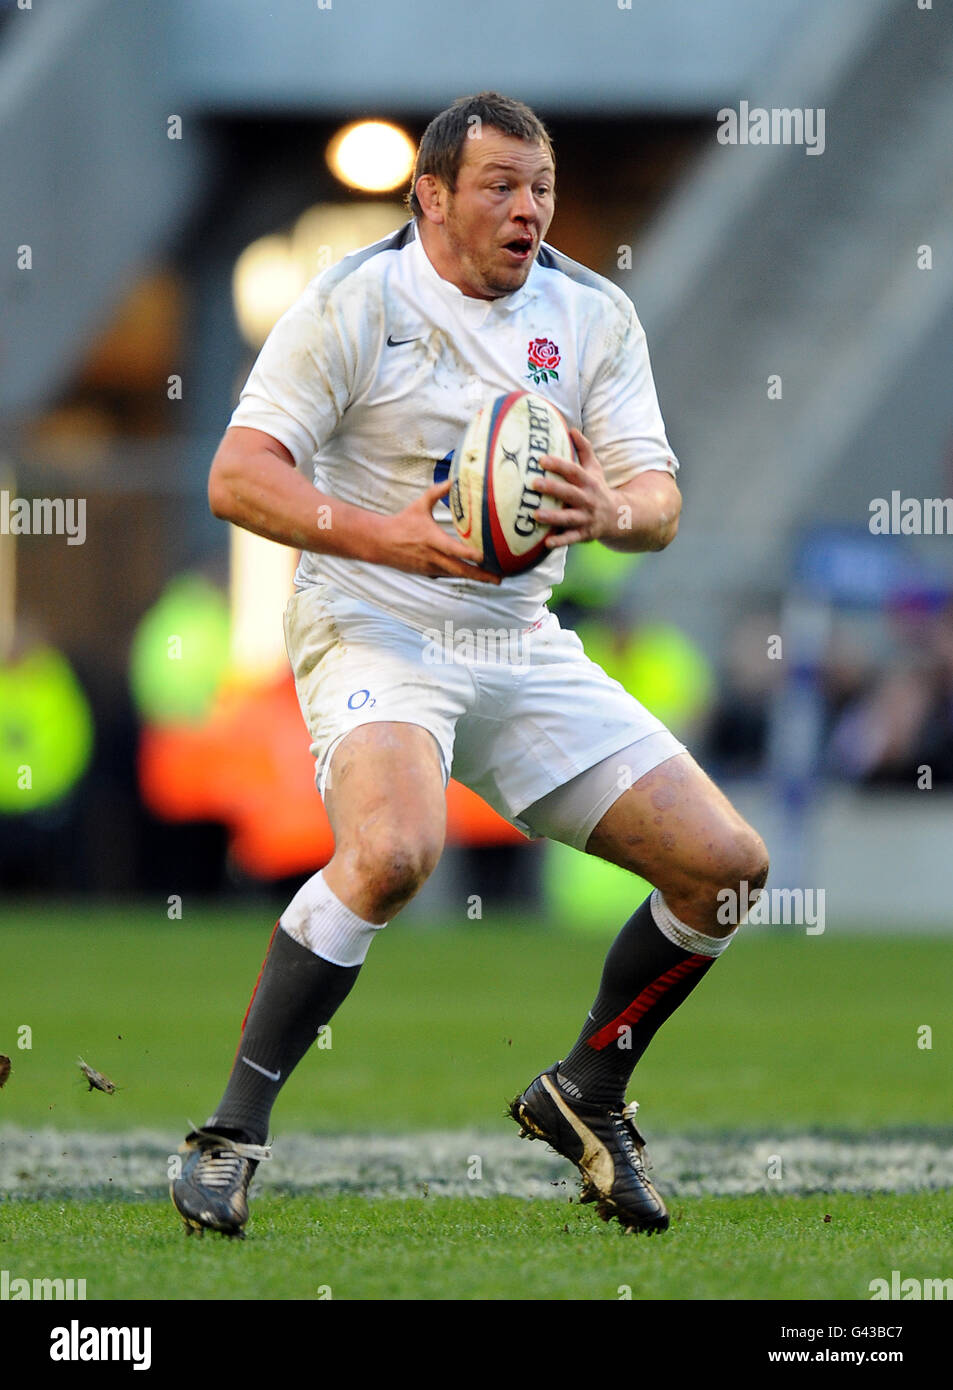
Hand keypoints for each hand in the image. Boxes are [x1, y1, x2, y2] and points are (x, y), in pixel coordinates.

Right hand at [374, 479, 501, 582]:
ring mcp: (430, 568)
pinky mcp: (427, 573)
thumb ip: (437, 492)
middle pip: (459, 570)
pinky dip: (461, 576)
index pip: (452, 549)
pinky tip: (475, 575)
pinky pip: (447, 575)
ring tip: (492, 578)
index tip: (483, 557)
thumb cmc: (402, 523)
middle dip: (480, 575)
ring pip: (455, 575)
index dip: (468, 554)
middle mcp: (432, 557)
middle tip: (498, 578)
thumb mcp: (419, 505)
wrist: (381, 543)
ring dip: (474, 577)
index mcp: (431, 539)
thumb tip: (453, 479)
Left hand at [533, 429, 617, 546]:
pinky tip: (546, 543)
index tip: (541, 459)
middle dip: (552, 488)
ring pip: (569, 518)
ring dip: (553, 517)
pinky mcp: (585, 534)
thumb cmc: (598, 489)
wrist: (619, 517)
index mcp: (588, 482)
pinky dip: (560, 541)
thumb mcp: (595, 469)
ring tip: (535, 514)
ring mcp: (586, 518)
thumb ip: (584, 449)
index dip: (558, 464)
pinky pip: (572, 538)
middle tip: (533, 483)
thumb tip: (571, 428)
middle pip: (569, 493)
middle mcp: (588, 499)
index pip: (573, 470)